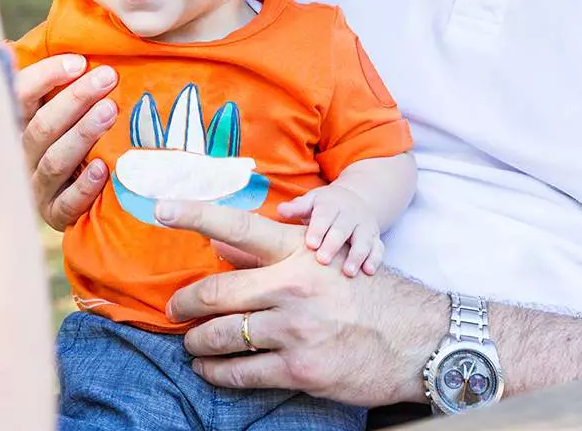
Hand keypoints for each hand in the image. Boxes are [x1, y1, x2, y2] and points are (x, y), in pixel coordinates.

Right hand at [18, 55, 118, 230]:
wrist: (64, 198)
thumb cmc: (60, 138)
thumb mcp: (46, 109)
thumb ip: (39, 82)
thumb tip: (5, 48)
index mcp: (16, 125)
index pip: (19, 96)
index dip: (46, 77)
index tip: (79, 61)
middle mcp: (21, 155)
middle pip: (42, 126)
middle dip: (75, 99)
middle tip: (108, 78)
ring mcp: (36, 187)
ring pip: (55, 160)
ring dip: (83, 133)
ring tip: (110, 111)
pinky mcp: (54, 215)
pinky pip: (67, 203)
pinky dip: (84, 186)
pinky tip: (103, 168)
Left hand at [157, 201, 441, 407]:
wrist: (421, 340)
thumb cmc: (370, 296)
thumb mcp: (327, 260)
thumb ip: (274, 255)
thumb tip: (222, 247)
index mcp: (298, 252)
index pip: (237, 226)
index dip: (194, 215)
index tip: (160, 209)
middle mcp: (292, 286)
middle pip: (214, 291)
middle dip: (183, 304)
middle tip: (173, 308)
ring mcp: (295, 330)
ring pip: (221, 336)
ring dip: (197, 342)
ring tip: (191, 343)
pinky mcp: (300, 369)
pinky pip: (241, 372)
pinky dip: (217, 372)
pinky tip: (210, 370)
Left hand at [278, 185, 384, 276]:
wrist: (354, 201)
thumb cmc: (325, 207)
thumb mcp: (311, 202)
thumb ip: (296, 208)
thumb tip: (280, 210)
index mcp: (331, 205)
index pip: (324, 216)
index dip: (318, 229)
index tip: (310, 243)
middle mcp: (350, 215)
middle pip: (342, 229)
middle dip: (334, 244)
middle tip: (322, 260)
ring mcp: (365, 227)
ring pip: (363, 240)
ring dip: (356, 256)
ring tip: (348, 272)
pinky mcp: (376, 238)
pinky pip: (378, 248)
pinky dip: (375, 259)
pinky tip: (368, 272)